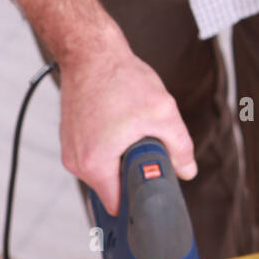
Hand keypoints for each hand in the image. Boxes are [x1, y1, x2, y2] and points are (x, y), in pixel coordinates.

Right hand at [57, 41, 196, 213]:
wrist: (90, 51)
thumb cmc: (119, 77)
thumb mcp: (162, 112)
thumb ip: (180, 147)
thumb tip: (187, 170)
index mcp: (95, 163)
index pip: (118, 206)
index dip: (139, 201)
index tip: (153, 190)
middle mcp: (77, 161)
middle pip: (112, 187)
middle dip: (133, 172)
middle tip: (146, 147)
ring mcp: (71, 149)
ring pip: (105, 170)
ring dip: (121, 156)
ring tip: (130, 128)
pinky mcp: (70, 137)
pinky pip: (95, 153)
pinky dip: (110, 144)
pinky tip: (118, 121)